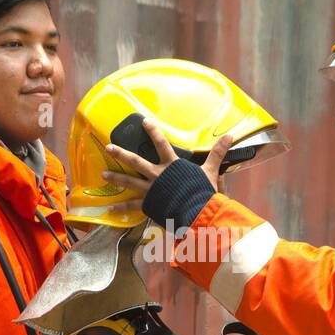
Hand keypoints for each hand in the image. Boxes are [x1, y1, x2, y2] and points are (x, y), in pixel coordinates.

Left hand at [102, 117, 232, 217]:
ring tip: (103, 174)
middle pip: (136, 161)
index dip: (152, 131)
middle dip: (121, 153)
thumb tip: (230, 136)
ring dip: (116, 177)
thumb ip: (217, 153)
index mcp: (171, 165)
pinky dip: (121, 209)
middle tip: (108, 147)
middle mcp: (157, 175)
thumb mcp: (210, 171)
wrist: (197, 212)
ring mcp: (151, 190)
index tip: (144, 122)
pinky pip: (133, 207)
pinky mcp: (149, 205)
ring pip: (129, 182)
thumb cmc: (203, 192)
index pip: (160, 143)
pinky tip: (109, 209)